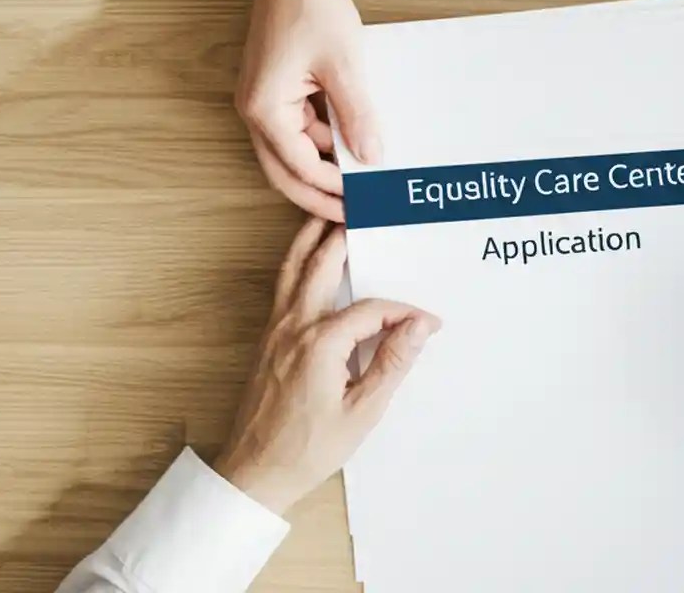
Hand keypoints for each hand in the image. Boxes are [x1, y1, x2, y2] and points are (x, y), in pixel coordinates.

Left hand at [215, 219, 440, 514]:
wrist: (255, 472)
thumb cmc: (308, 448)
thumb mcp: (363, 411)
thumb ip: (393, 362)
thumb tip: (420, 326)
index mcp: (320, 342)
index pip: (373, 309)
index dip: (404, 312)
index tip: (428, 323)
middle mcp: (294, 326)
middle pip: (322, 264)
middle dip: (345, 235)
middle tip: (366, 211)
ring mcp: (275, 330)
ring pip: (293, 268)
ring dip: (312, 239)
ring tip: (328, 215)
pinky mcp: (267, 340)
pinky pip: (283, 287)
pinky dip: (298, 264)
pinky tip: (308, 261)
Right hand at [236, 0, 381, 220]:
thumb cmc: (312, 7)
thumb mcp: (345, 65)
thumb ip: (357, 116)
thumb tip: (372, 159)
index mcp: (264, 109)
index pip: (301, 167)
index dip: (334, 189)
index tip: (364, 205)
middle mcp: (255, 111)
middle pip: (286, 173)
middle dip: (320, 196)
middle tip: (354, 216)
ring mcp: (263, 102)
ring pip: (294, 153)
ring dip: (325, 168)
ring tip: (362, 184)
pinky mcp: (276, 92)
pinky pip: (300, 130)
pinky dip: (325, 143)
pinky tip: (352, 147)